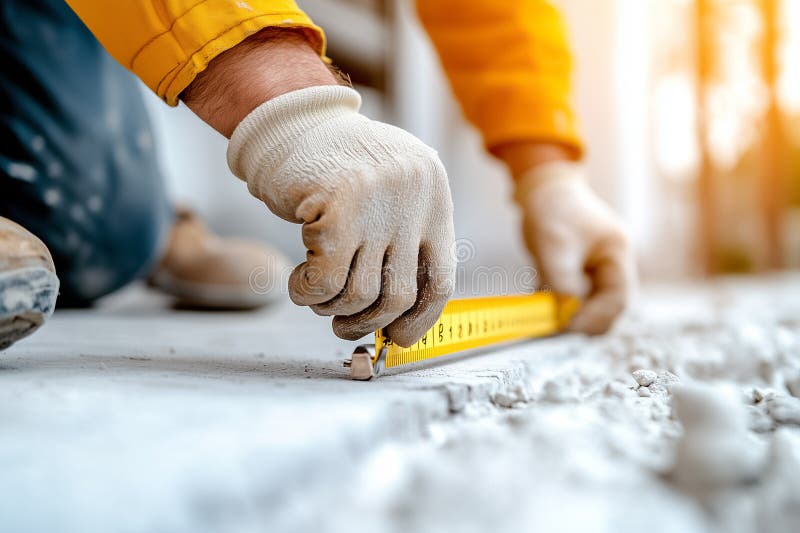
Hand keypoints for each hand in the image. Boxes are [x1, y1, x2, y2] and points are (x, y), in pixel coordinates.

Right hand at [228, 85, 455, 345]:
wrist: (297, 121)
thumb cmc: (340, 167)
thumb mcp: (391, 193)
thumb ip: (402, 241)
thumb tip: (397, 318)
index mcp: (433, 199)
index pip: (439, 280)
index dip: (420, 320)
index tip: (398, 338)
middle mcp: (413, 201)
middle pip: (399, 295)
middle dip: (369, 323)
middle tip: (345, 328)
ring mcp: (377, 204)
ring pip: (360, 293)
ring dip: (333, 309)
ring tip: (318, 297)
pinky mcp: (337, 208)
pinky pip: (325, 280)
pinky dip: (308, 294)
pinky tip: (299, 284)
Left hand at [512, 161, 634, 333]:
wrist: (541, 188)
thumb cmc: (552, 209)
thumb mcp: (554, 246)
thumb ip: (563, 281)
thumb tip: (566, 316)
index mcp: (617, 254)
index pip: (618, 299)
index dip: (595, 318)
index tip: (568, 327)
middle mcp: (612, 264)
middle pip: (606, 307)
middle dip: (582, 318)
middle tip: (553, 325)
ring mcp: (596, 269)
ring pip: (587, 305)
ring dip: (567, 310)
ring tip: (543, 304)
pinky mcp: (579, 272)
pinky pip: (572, 297)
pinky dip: (557, 301)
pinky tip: (539, 291)